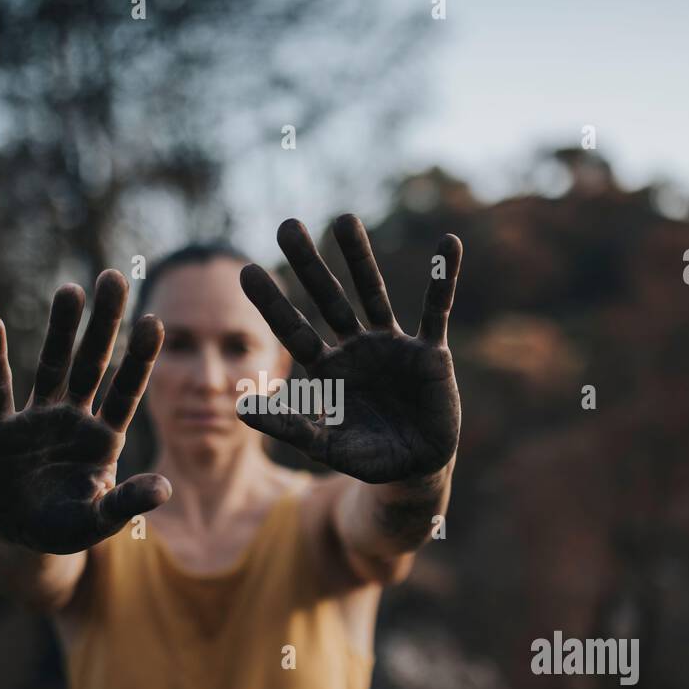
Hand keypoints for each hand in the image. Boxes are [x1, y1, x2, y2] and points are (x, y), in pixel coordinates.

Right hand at [0, 272, 170, 553]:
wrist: (22, 540)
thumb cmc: (69, 528)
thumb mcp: (100, 520)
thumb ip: (127, 503)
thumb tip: (165, 489)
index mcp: (105, 437)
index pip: (127, 390)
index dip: (140, 358)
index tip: (156, 321)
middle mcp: (74, 418)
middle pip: (92, 363)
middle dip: (103, 324)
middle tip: (115, 278)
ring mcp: (38, 419)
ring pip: (51, 366)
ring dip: (59, 329)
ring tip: (71, 290)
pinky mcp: (1, 430)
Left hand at [238, 215, 461, 483]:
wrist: (416, 468)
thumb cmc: (367, 457)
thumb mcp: (323, 444)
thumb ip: (286, 425)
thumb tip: (239, 407)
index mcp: (327, 369)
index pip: (294, 329)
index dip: (272, 302)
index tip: (245, 269)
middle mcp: (355, 348)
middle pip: (327, 298)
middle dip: (308, 264)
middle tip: (287, 225)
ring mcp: (392, 346)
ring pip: (372, 293)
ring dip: (359, 258)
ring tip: (342, 220)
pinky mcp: (429, 352)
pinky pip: (437, 309)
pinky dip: (444, 278)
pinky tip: (449, 243)